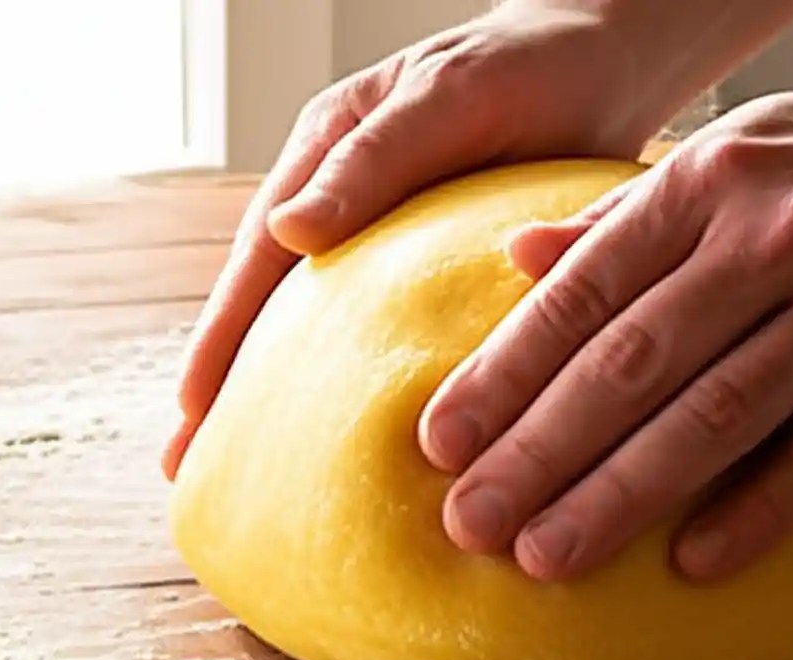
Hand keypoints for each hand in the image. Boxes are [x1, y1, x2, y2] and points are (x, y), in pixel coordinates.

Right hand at [162, 3, 694, 478]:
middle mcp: (349, 201)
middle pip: (275, 302)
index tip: (191, 411)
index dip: (223, 337)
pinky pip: (389, 326)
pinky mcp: (441, 261)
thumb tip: (287, 231)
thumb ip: (372, 162)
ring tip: (257, 466)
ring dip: (290, 389)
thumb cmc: (524, 64)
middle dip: (234, 382)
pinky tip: (357, 429)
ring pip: (326, 322)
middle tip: (189, 464)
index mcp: (329, 154)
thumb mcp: (444, 100)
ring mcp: (392, 235)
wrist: (603, 60)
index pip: (258, 259)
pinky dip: (363, 375)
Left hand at [419, 75, 792, 581]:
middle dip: (540, 452)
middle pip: (634, 361)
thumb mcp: (741, 155)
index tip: (442, 442)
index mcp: (715, 181)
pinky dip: (760, 510)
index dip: (506, 372)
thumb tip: (518, 259)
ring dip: (622, 495)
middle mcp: (779, 233)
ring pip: (719, 414)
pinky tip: (694, 561)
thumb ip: (627, 214)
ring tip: (548, 556)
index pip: (586, 289)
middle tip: (471, 523)